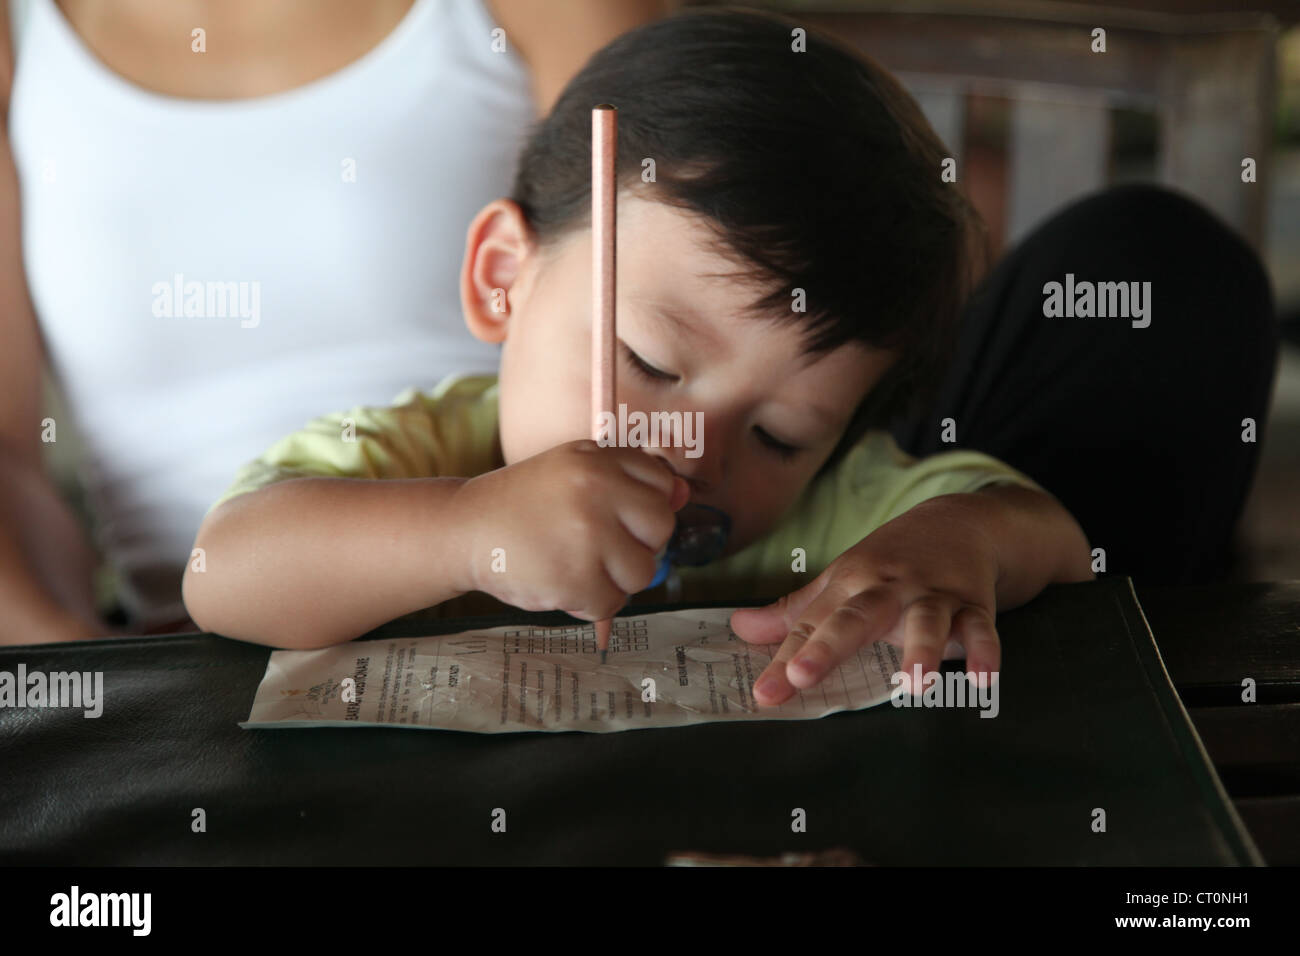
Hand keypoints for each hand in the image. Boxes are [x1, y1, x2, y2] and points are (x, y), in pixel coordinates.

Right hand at [455, 440, 689, 618]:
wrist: (463, 529)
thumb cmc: (525, 505)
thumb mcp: (573, 472)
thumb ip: (628, 480)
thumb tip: (684, 494)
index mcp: (598, 459)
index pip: (663, 483)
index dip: (644, 508)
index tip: (616, 516)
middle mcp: (596, 490)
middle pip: (662, 527)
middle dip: (638, 544)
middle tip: (599, 546)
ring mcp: (587, 535)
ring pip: (643, 571)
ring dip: (615, 579)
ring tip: (578, 566)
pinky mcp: (575, 578)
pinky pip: (613, 603)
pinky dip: (592, 604)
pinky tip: (564, 584)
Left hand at [731, 497, 1001, 705]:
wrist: (959, 522)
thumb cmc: (891, 561)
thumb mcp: (840, 580)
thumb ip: (793, 613)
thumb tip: (738, 628)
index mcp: (849, 585)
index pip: (811, 626)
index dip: (785, 659)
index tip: (765, 693)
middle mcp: (888, 589)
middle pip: (856, 617)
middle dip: (829, 646)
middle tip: (804, 675)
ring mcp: (932, 596)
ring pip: (926, 622)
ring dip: (921, 650)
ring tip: (914, 683)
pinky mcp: (974, 604)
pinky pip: (982, 630)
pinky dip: (985, 652)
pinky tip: (984, 679)